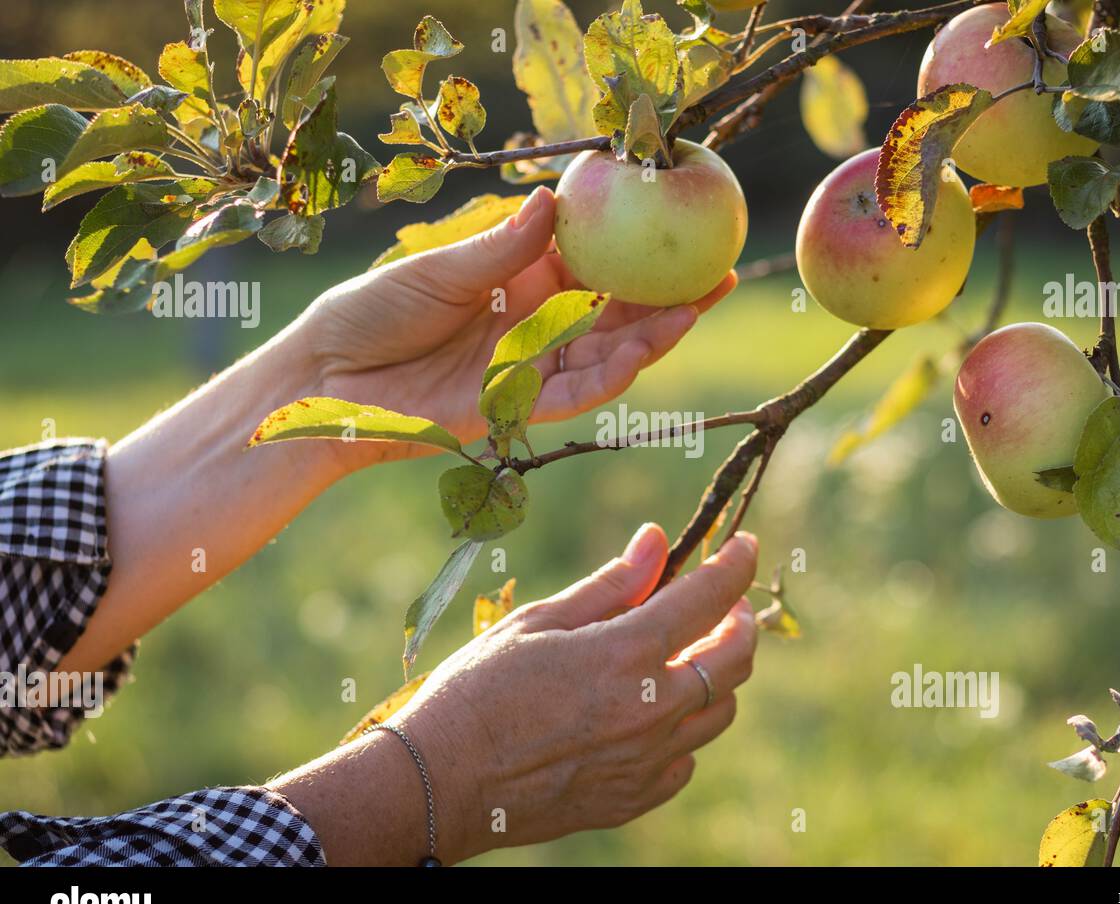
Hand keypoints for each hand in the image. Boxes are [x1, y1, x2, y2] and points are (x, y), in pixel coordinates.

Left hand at [289, 186, 736, 466]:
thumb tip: (555, 200)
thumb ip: (503, 248)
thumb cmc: (371, 312)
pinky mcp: (512, 409)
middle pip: (613, 315)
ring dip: (650, 337)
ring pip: (603, 356)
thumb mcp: (440, 271)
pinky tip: (642, 352)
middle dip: (666, 298)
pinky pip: (570, 394)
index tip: (679, 228)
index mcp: (518, 283)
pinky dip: (607, 376)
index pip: (591, 267)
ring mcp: (526, 370)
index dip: (636, 253)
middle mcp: (532, 327)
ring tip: (696, 308)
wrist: (326, 378)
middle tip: (717, 272)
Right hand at [395, 524, 758, 862]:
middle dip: (742, 620)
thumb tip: (657, 540)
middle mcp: (651, 708)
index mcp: (627, 653)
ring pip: (720, 711)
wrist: (439, 782)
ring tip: (688, 654)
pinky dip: (684, 729)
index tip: (745, 545)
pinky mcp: (633, 799)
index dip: (737, 563)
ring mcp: (647, 760)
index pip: (712, 596)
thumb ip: (611, 584)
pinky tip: (655, 713)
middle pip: (736, 658)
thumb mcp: (540, 621)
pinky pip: (686, 759)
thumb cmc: (478, 690)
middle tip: (726, 604)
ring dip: (717, 675)